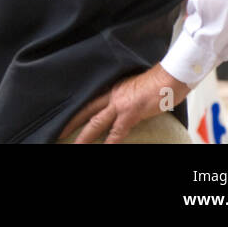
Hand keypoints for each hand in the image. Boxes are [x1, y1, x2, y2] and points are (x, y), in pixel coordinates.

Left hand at [60, 64, 189, 143]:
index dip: (78, 110)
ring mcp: (119, 104)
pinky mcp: (130, 113)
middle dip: (72, 123)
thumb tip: (123, 104)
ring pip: (96, 123)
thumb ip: (125, 96)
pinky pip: (117, 132)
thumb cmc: (157, 82)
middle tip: (59, 132)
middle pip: (86, 110)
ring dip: (85, 136)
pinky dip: (110, 142)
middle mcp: (112, 95)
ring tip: (75, 146)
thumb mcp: (135, 87)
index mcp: (112, 88)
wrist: (168, 77)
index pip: (90, 100)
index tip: (67, 117)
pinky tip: (105, 149)